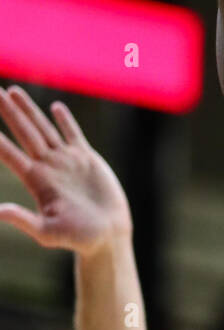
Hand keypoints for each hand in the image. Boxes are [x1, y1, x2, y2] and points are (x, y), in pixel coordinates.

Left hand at [0, 87, 130, 256]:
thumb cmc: (77, 237)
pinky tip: (55, 107)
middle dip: (8, 112)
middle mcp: (48, 166)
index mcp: (36, 180)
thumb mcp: (48, 232)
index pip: (10, 154)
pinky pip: (73, 134)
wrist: (107, 235)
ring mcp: (66, 160)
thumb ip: (24, 221)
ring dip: (29, 110)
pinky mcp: (87, 158)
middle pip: (24, 133)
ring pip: (44, 128)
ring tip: (13, 91)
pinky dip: (65, 120)